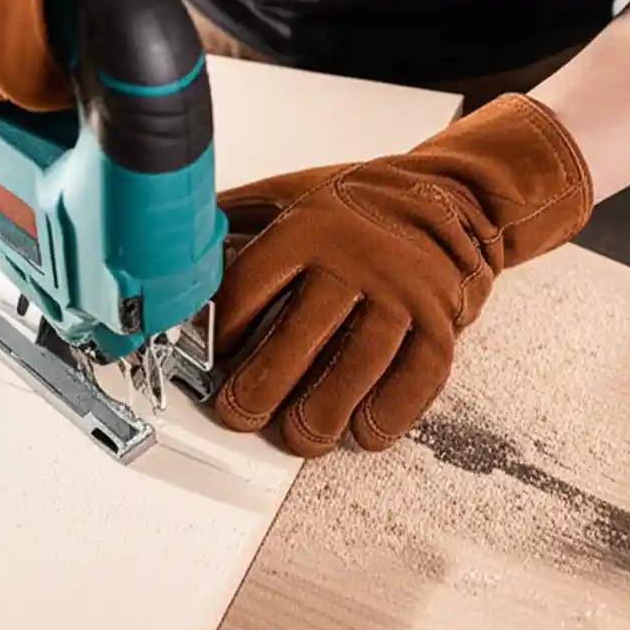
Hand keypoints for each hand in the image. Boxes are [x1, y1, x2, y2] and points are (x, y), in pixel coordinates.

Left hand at [212, 94, 592, 456]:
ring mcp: (403, 293)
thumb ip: (237, 216)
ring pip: (357, 367)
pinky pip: (416, 378)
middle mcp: (356, 259)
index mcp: (308, 227)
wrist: (456, 196)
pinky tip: (362, 430)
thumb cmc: (362, 205)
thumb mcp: (292, 193)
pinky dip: (388, 413)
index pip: (250, 289)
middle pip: (299, 336)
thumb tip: (173, 236)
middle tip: (241, 415)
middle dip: (261, 388)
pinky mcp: (442, 322)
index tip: (209, 360)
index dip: (221, 333)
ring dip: (322, 414)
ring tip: (298, 435)